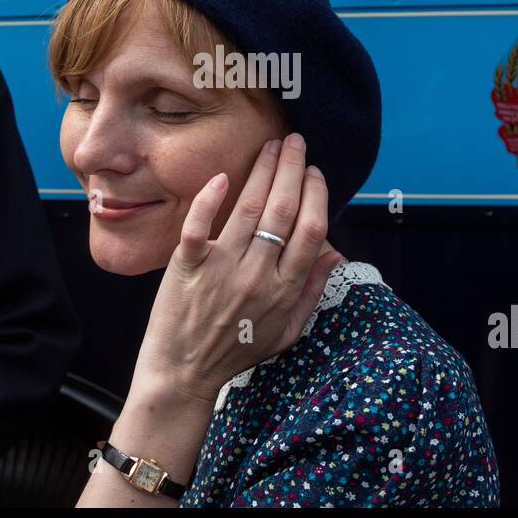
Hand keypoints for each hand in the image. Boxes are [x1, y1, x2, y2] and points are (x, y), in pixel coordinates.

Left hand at [131, 132, 342, 405]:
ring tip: (269, 146)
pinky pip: (199, 225)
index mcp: (285, 290)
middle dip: (293, 169)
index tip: (315, 172)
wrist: (183, 375)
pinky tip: (224, 176)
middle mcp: (257, 275)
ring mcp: (222, 269)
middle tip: (295, 142)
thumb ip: (312, 292)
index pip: (311, 230)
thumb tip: (335, 254)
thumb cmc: (236, 353)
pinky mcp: (187, 266)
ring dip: (262, 171)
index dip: (317, 195)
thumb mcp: (287, 332)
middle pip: (283, 210)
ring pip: (248, 209)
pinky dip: (210, 199)